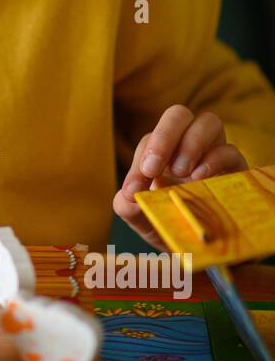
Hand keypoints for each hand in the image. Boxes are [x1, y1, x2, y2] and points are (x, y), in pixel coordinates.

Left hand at [113, 104, 246, 250]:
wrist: (192, 245)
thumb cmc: (164, 222)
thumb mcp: (139, 216)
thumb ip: (126, 204)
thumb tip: (131, 193)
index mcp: (161, 152)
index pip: (150, 140)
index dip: (141, 159)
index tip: (134, 188)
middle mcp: (187, 145)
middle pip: (178, 115)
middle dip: (164, 136)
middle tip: (153, 169)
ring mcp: (213, 153)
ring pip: (209, 122)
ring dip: (191, 143)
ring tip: (181, 172)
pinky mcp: (235, 170)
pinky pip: (231, 151)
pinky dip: (214, 160)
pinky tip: (199, 179)